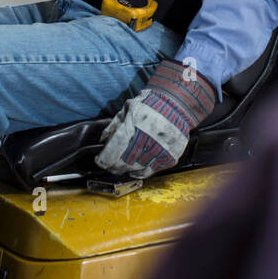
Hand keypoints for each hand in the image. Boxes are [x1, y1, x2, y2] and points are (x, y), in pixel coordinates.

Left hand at [94, 58, 216, 179]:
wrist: (177, 105)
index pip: (112, 152)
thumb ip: (114, 125)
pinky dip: (140, 173)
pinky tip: (135, 170)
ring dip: (126, 170)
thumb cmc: (151, 105)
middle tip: (109, 165)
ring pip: (135, 170)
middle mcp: (146, 141)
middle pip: (122, 164)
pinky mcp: (168, 157)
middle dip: (113, 166)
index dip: (103, 160)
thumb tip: (103, 140)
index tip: (100, 161)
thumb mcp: (128, 108)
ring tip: (122, 166)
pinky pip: (150, 172)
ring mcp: (159, 151)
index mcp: (133, 128)